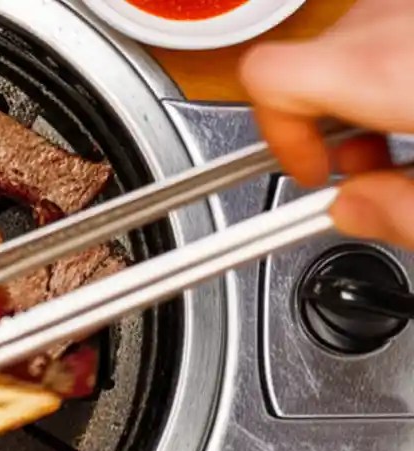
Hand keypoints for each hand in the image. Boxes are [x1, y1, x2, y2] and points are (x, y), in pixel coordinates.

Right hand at [240, 0, 413, 246]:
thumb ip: (399, 215)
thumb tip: (353, 210)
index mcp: (391, 69)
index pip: (267, 77)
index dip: (274, 135)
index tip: (311, 174)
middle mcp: (399, 17)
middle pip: (311, 64)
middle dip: (328, 124)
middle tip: (373, 169)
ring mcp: (413, 2)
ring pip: (355, 41)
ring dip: (364, 92)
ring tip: (406, 137)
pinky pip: (392, 25)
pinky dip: (396, 64)